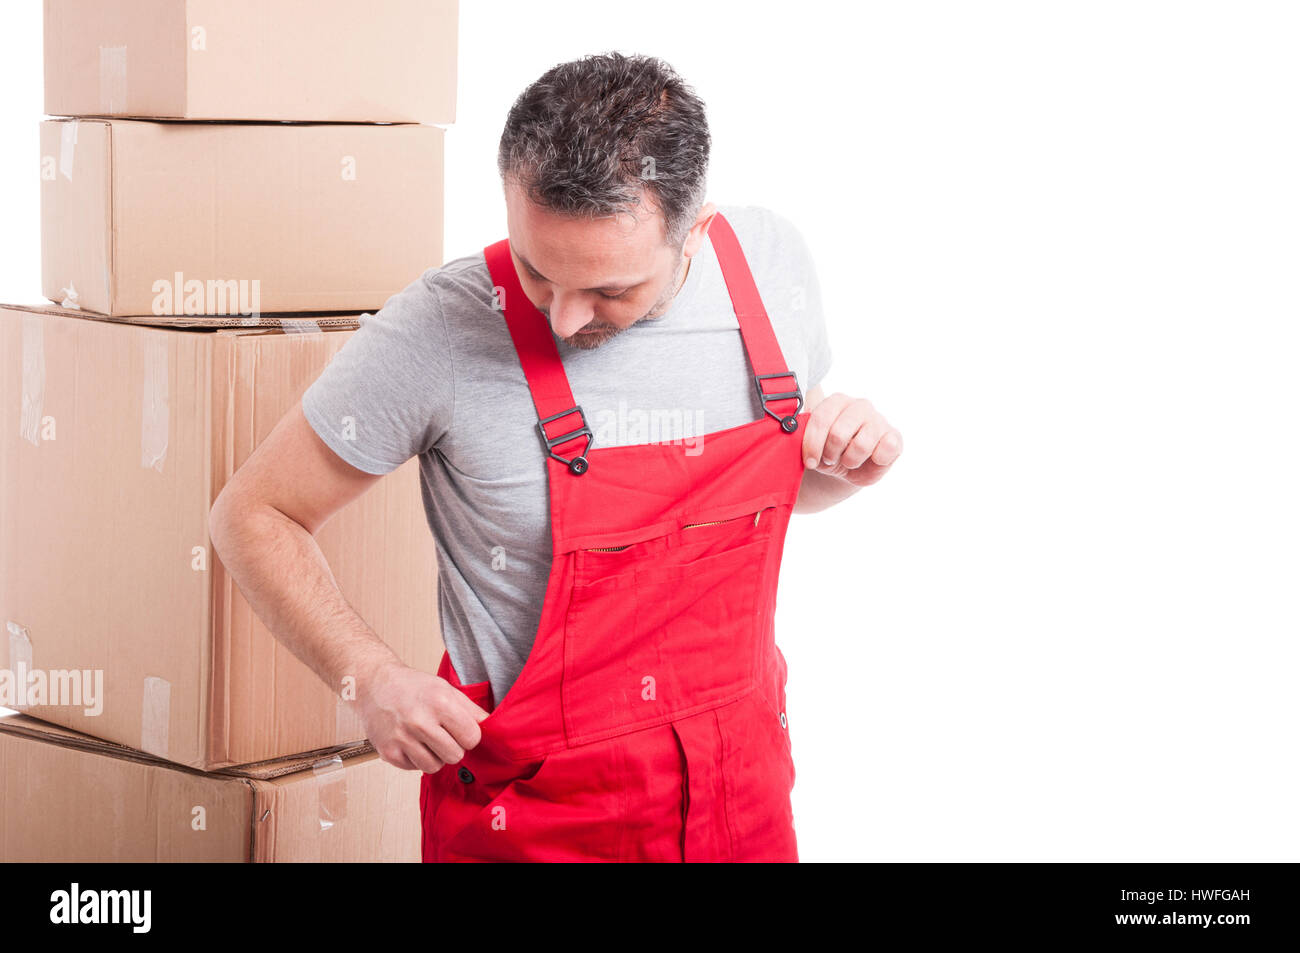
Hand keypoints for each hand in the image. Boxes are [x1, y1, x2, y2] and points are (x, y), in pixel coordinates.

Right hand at [355, 660, 490, 772]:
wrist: (375, 685)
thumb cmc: (413, 687)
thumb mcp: (446, 689)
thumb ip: (471, 710)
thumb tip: (493, 728)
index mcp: (440, 703)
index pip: (472, 738)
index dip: (469, 736)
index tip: (461, 730)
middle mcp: (420, 721)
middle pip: (455, 756)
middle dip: (453, 747)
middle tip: (442, 734)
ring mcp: (402, 739)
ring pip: (435, 767)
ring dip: (434, 756)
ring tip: (426, 739)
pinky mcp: (388, 752)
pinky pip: (414, 769)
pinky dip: (415, 759)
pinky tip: (410, 742)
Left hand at [801, 393, 902, 487]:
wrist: (848, 469)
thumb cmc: (827, 451)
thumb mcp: (810, 442)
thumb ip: (799, 432)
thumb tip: (791, 428)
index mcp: (836, 401)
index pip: (821, 419)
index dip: (812, 444)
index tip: (809, 461)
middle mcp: (859, 406)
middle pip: (838, 433)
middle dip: (830, 454)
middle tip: (829, 459)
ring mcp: (879, 420)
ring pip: (861, 445)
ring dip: (850, 461)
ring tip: (848, 461)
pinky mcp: (894, 437)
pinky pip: (885, 449)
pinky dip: (874, 461)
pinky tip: (869, 460)